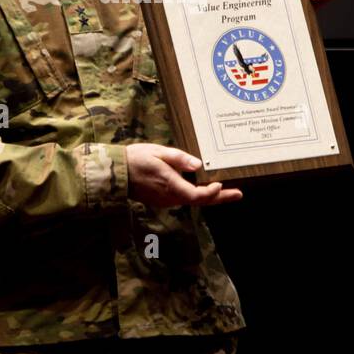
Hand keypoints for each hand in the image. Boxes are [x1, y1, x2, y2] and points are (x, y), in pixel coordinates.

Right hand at [126, 143, 242, 207]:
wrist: (115, 172)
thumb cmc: (136, 159)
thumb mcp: (159, 153)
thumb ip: (179, 159)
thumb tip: (198, 164)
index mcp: (171, 186)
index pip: (197, 196)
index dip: (212, 193)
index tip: (221, 184)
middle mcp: (170, 197)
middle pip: (199, 200)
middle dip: (220, 197)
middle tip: (238, 194)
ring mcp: (165, 200)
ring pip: (192, 200)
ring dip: (209, 196)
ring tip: (226, 190)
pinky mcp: (162, 199)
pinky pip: (183, 197)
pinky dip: (196, 194)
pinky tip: (204, 187)